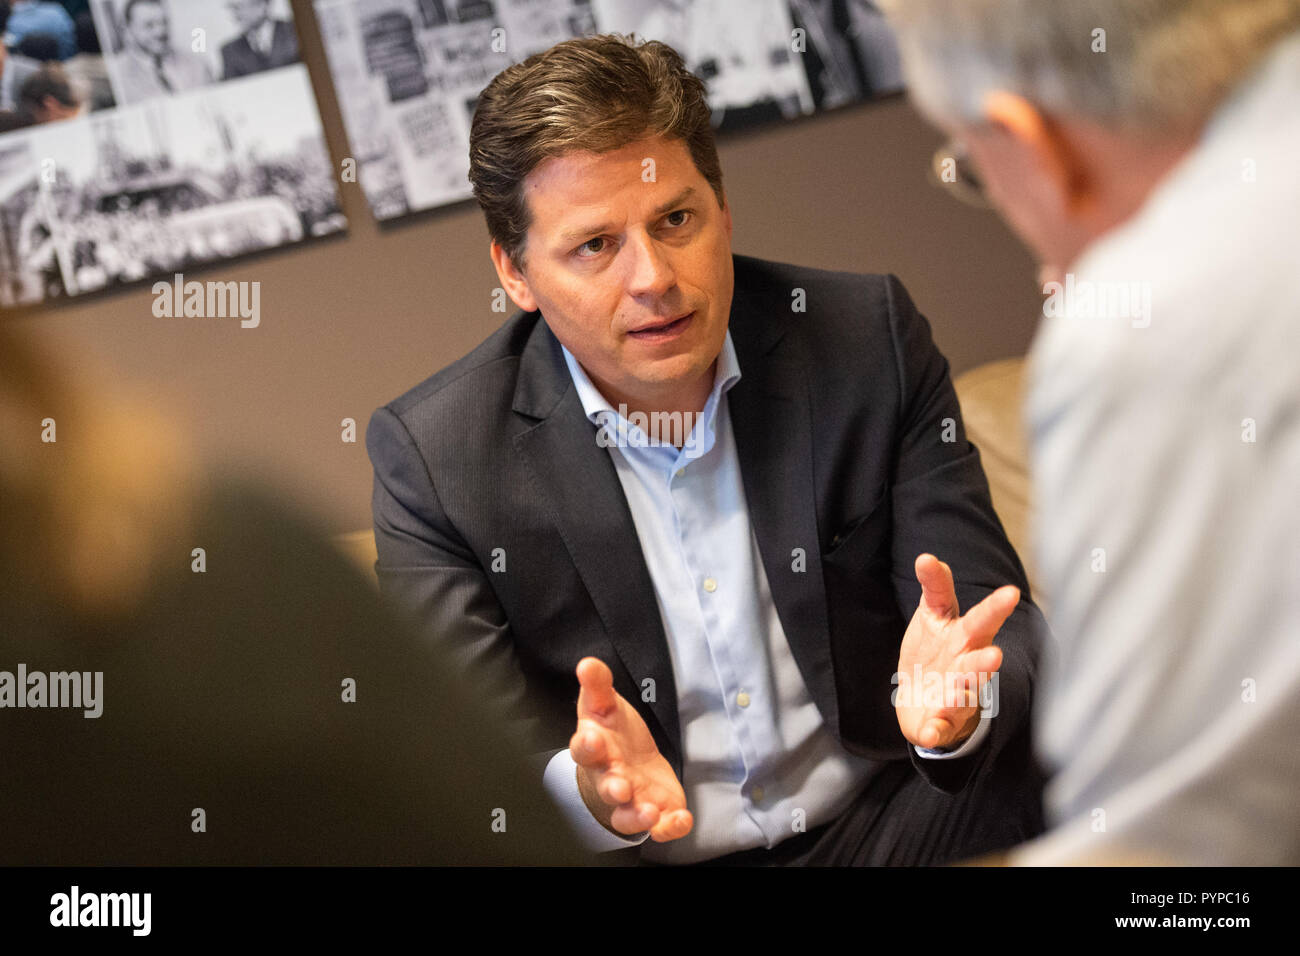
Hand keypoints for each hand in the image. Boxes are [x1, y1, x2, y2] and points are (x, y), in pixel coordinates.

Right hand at [570, 657, 692, 842]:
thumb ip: (597, 684)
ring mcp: (631, 800)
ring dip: (637, 816)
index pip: (584, 749)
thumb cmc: (611, 734)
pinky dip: (670, 827)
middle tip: (619, 786)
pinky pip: (660, 827)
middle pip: (606, 787)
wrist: (624, 764)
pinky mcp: (654, 811)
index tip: (593, 737)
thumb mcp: (604, 704)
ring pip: (628, 815)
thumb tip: (587, 663)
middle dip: (612, 788)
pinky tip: (682, 819)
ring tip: (649, 812)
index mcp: (595, 750)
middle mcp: (609, 779)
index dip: (587, 745)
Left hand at [895, 554, 1018, 749]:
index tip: (1011, 594)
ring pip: (966, 692)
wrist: (923, 701)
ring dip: (967, 692)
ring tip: (970, 698)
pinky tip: (931, 731)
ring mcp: (957, 693)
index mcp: (965, 636)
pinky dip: (937, 729)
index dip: (995, 607)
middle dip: (985, 659)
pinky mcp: (943, 720)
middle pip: (978, 658)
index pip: (980, 618)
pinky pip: (941, 725)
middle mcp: (967, 664)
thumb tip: (929, 558)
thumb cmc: (936, 651)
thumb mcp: (933, 615)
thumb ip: (935, 588)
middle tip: (994, 654)